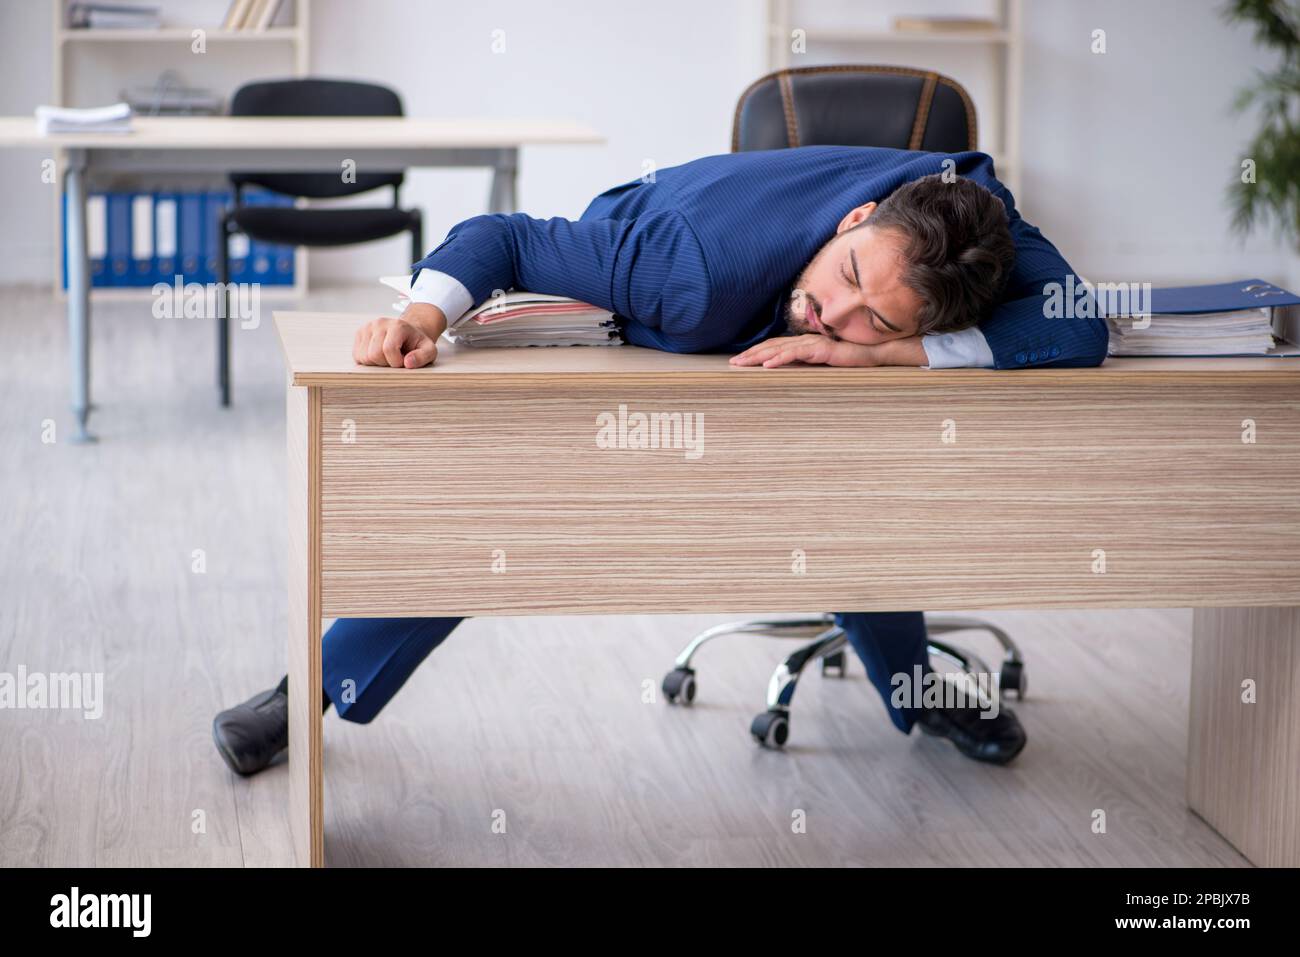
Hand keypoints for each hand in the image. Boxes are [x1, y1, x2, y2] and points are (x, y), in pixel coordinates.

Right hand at [352, 303, 446, 368]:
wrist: (408, 334)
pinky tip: (379, 355)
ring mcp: (367, 327)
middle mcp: (379, 323)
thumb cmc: (417, 344)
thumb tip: (407, 363)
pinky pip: (357, 356)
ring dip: (376, 363)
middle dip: (385, 363)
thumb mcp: (429, 350)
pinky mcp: (359, 334)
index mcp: (397, 325)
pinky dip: (368, 361)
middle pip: (373, 354)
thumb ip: (423, 357)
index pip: (388, 349)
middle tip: (396, 359)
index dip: (396, 362)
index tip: (404, 361)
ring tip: (388, 357)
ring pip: (364, 357)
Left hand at [729, 334, 879, 367]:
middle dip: (751, 354)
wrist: (869, 354)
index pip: (773, 347)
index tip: (739, 361)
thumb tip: (789, 371)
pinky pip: (796, 354)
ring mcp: (811, 344)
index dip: (755, 352)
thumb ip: (805, 363)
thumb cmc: (846, 359)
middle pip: (771, 346)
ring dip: (759, 356)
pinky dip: (780, 359)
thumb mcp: (820, 363)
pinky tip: (768, 365)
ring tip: (743, 363)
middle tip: (733, 363)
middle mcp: (803, 340)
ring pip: (779, 349)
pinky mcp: (820, 350)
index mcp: (802, 343)